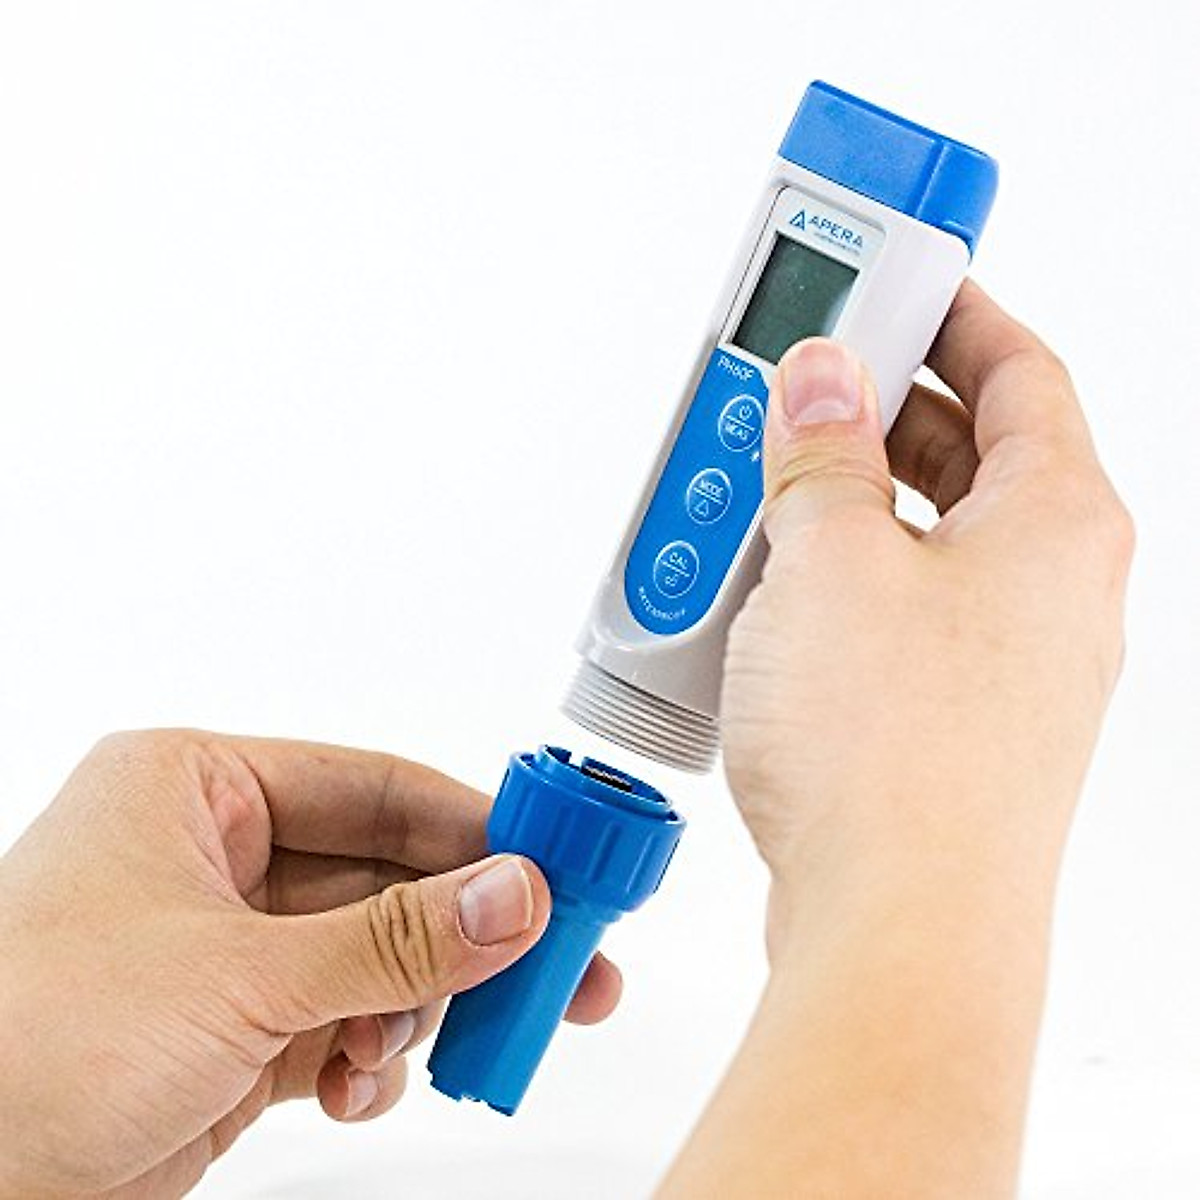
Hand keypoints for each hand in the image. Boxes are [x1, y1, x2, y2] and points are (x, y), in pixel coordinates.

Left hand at [0, 732, 620, 1196]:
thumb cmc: (22, 1044)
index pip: (373, 785)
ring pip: (375, 956)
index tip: (558, 856)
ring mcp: (226, 949)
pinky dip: (370, 1055)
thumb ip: (394, 940)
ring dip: (417, 1003)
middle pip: (387, 875)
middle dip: (468, 927)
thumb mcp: (240, 977)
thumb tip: (512, 895)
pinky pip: (342, 1022)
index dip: (472, 822)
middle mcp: (214, 859)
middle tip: (560, 958)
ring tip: (449, 1041)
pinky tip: (361, 1082)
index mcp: (196, 790)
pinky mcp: (232, 1031)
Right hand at [721, 280, 1132, 943]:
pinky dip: (831, 593)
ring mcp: (1001, 664)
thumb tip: (817, 385)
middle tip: (791, 391)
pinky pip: (891, 623)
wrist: (898, 931)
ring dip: (834, 512)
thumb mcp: (832, 559)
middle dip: (870, 414)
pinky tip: (763, 602)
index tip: (887, 281)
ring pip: (916, 545)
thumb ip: (821, 455)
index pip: (1018, 370)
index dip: (949, 313)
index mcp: (1055, 522)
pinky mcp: (947, 725)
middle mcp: (1047, 592)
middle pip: (964, 455)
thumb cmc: (894, 757)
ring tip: (750, 501)